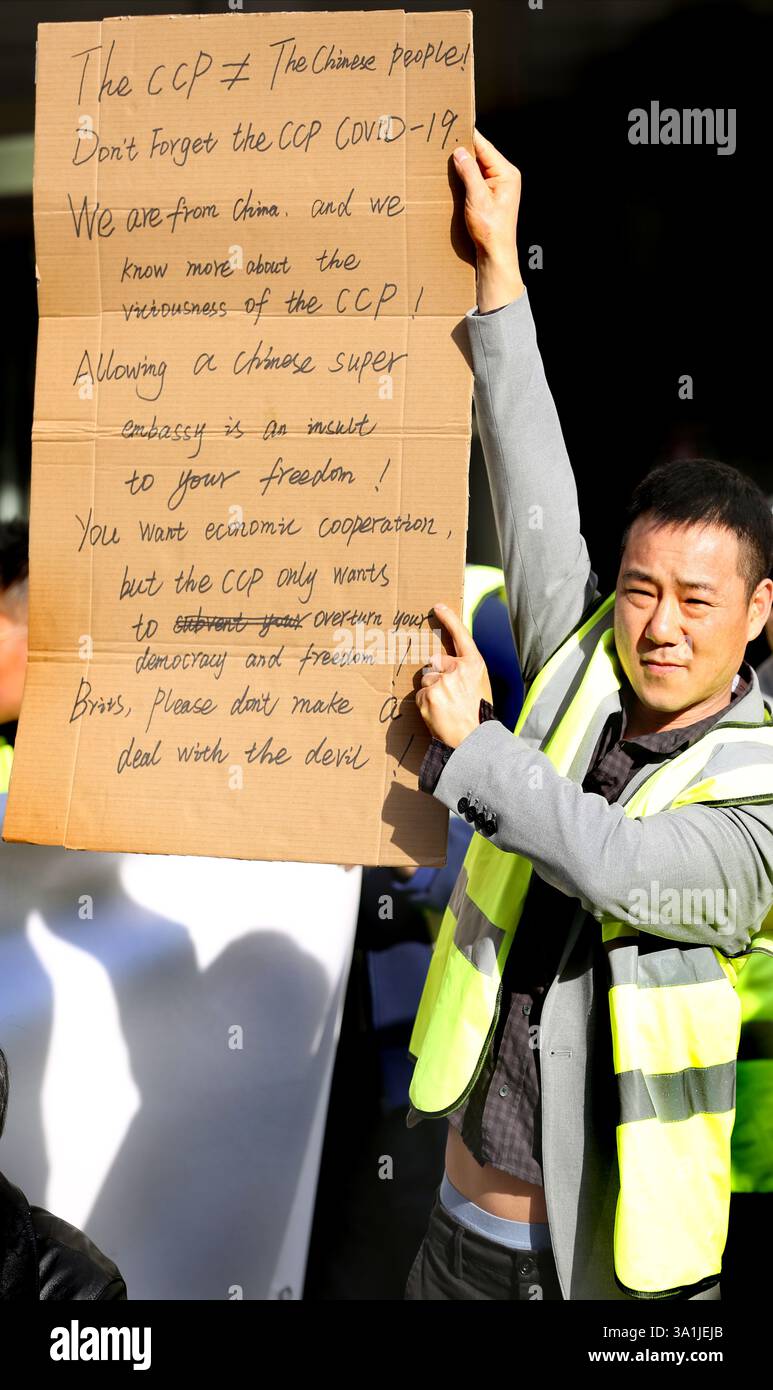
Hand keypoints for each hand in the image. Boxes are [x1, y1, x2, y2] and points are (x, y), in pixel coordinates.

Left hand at [415, 603, 492, 747]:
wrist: (475, 740)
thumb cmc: (479, 714)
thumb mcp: (480, 685)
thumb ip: (466, 670)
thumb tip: (447, 663)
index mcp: (474, 664)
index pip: (460, 635)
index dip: (449, 618)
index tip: (437, 607)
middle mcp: (458, 668)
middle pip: (435, 662)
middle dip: (438, 676)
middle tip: (450, 697)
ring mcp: (442, 680)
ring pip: (426, 680)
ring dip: (431, 692)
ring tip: (446, 709)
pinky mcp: (428, 694)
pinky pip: (420, 695)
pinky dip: (425, 704)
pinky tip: (438, 714)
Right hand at [452, 129, 524, 311]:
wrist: (495, 254)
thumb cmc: (491, 230)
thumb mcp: (477, 198)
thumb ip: (469, 173)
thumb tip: (460, 152)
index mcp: (506, 173)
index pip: (485, 147)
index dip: (468, 137)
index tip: (452, 127)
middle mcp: (505, 177)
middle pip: (480, 155)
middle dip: (463, 151)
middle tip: (443, 142)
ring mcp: (498, 186)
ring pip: (477, 167)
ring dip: (462, 165)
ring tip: (444, 157)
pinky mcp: (491, 196)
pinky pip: (476, 180)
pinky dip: (464, 177)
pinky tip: (452, 177)